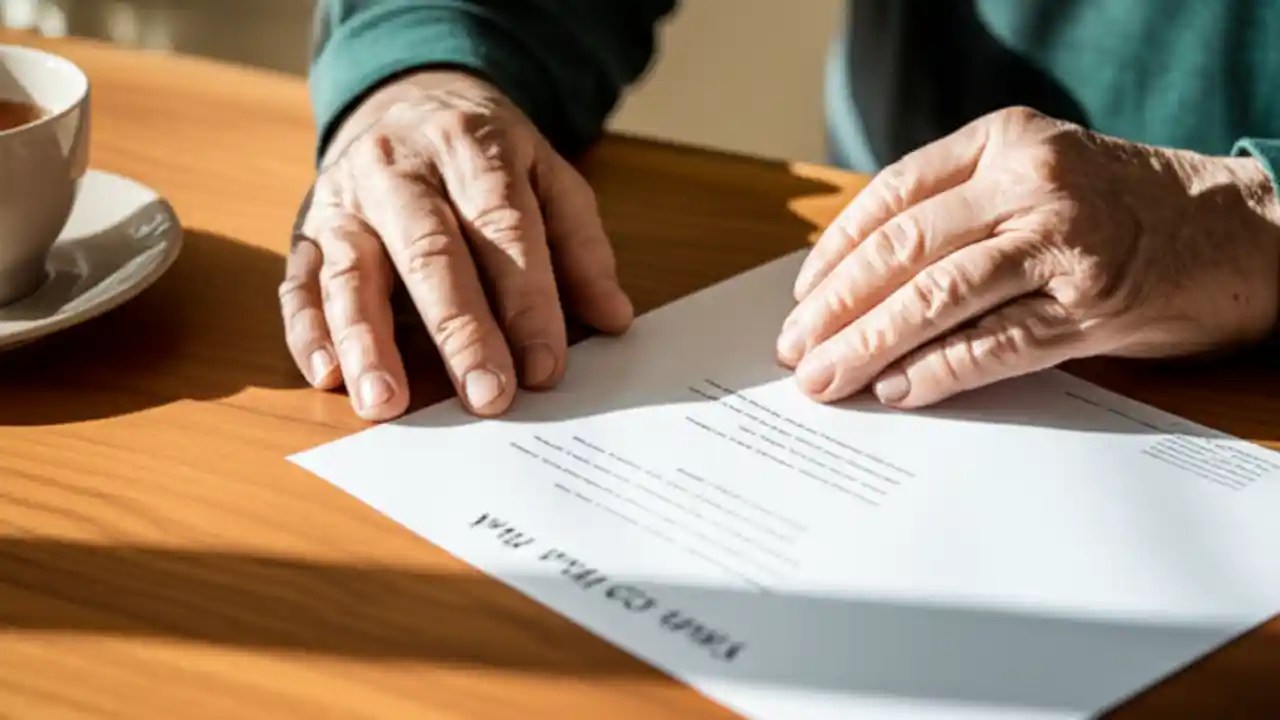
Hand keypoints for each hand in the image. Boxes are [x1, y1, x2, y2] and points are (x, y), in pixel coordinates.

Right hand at [280, 71, 632, 419]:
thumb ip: (581, 246)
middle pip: (429, 252)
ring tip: (387, 403)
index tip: (546, 366)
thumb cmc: (484, 157)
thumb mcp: (547, 176)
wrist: (405, 98)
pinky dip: (308, 332)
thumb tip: (612, 318)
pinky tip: (328, 376)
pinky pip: (298, 283)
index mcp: (470, 148)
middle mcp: (399, 169)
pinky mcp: (306, 232)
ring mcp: (344, 201)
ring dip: (367, 341)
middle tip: (487, 396)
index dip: (526, 301)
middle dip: (459, 330)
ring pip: (350, 271)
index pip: (502, 228)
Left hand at [778, 106, 1279, 407]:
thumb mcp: (1038, 176)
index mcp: (1006, 141)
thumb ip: (960, 210)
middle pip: (903, 249)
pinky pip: (993, 344)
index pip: (892, 195)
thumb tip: (856, 285)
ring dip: (868, 344)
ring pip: (937, 297)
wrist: (1236, 232)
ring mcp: (1064, 243)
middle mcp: (1032, 182)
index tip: (800, 296)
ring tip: (826, 379)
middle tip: (795, 349)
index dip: (834, 251)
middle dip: (835, 307)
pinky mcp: (1091, 306)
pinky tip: (895, 389)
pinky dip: (936, 371)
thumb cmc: (1118, 211)